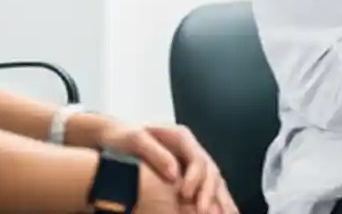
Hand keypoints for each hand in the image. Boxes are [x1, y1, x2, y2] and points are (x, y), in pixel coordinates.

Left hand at [100, 123, 237, 213]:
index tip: (185, 194)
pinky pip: (210, 190)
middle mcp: (191, 150)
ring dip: (221, 201)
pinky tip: (226, 213)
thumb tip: (174, 174)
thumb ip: (156, 153)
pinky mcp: (189, 177)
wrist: (115, 138)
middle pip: (210, 171)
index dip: (195, 178)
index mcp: (181, 137)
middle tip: (202, 212)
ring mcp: (192, 164)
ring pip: (215, 182)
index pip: (197, 159)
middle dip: (209, 193)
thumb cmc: (123, 137)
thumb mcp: (135, 139)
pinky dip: (219, 203)